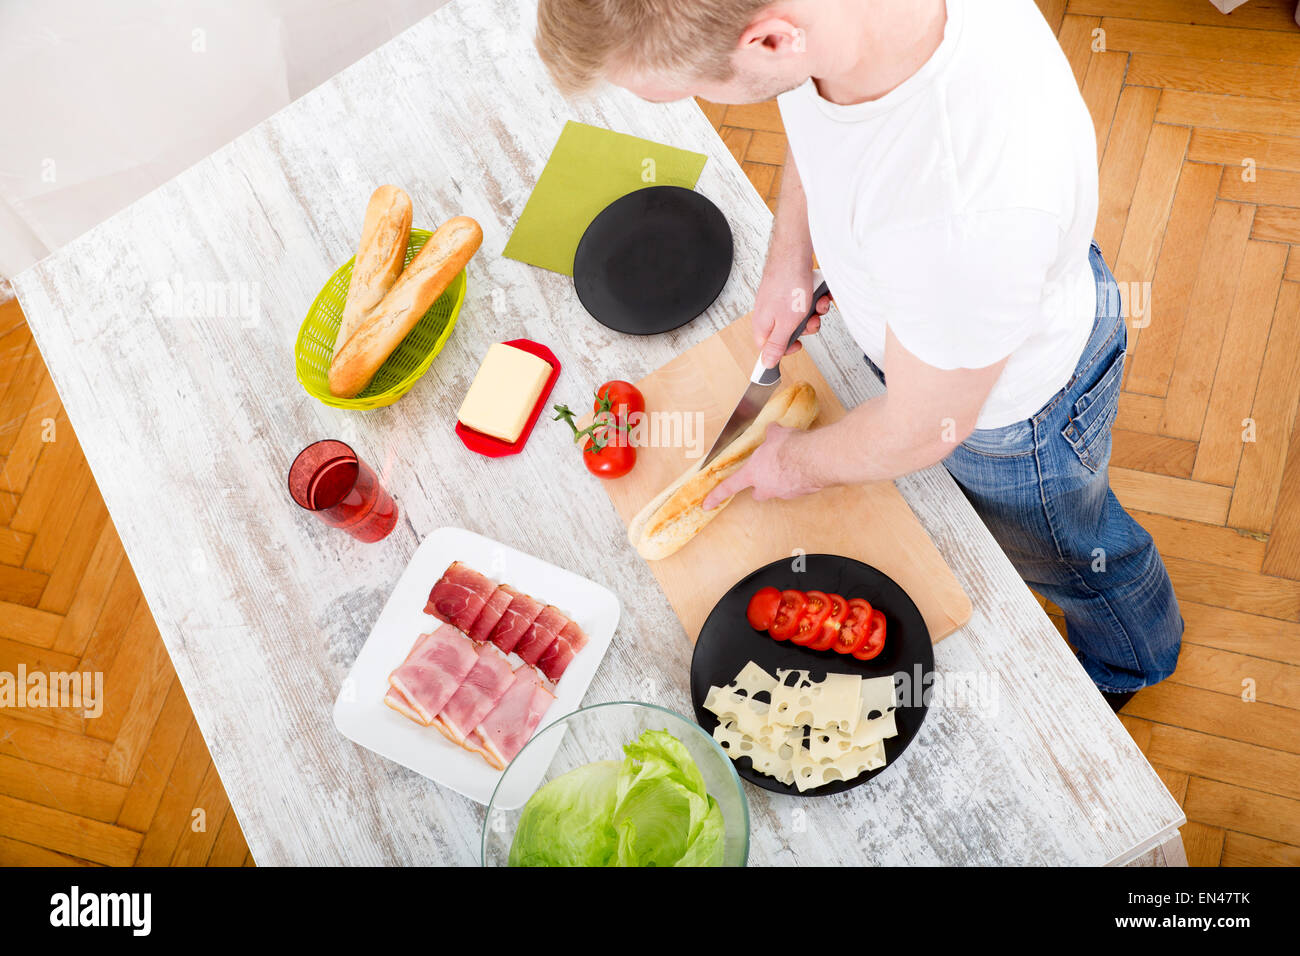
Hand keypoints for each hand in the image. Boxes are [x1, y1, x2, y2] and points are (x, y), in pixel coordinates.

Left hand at [702, 424, 822, 509]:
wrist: (812, 458)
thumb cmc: (788, 447)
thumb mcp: (775, 435)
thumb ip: (771, 435)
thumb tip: (772, 429)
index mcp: (753, 473)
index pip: (729, 486)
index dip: (717, 495)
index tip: (707, 504)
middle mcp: (766, 487)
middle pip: (758, 493)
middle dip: (760, 486)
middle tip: (765, 475)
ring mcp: (784, 492)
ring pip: (778, 490)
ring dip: (781, 481)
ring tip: (790, 464)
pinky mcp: (801, 492)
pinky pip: (795, 486)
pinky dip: (797, 478)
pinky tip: (803, 466)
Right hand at [751, 267, 831, 368]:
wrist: (795, 254)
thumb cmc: (788, 285)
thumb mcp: (785, 324)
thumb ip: (776, 346)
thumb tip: (766, 363)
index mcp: (763, 325)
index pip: (769, 347)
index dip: (786, 348)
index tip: (799, 344)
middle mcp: (770, 312)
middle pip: (790, 331)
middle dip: (807, 327)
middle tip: (812, 320)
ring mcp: (781, 300)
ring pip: (801, 315)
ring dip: (814, 311)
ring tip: (818, 302)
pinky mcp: (791, 289)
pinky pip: (805, 301)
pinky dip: (815, 298)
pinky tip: (820, 293)